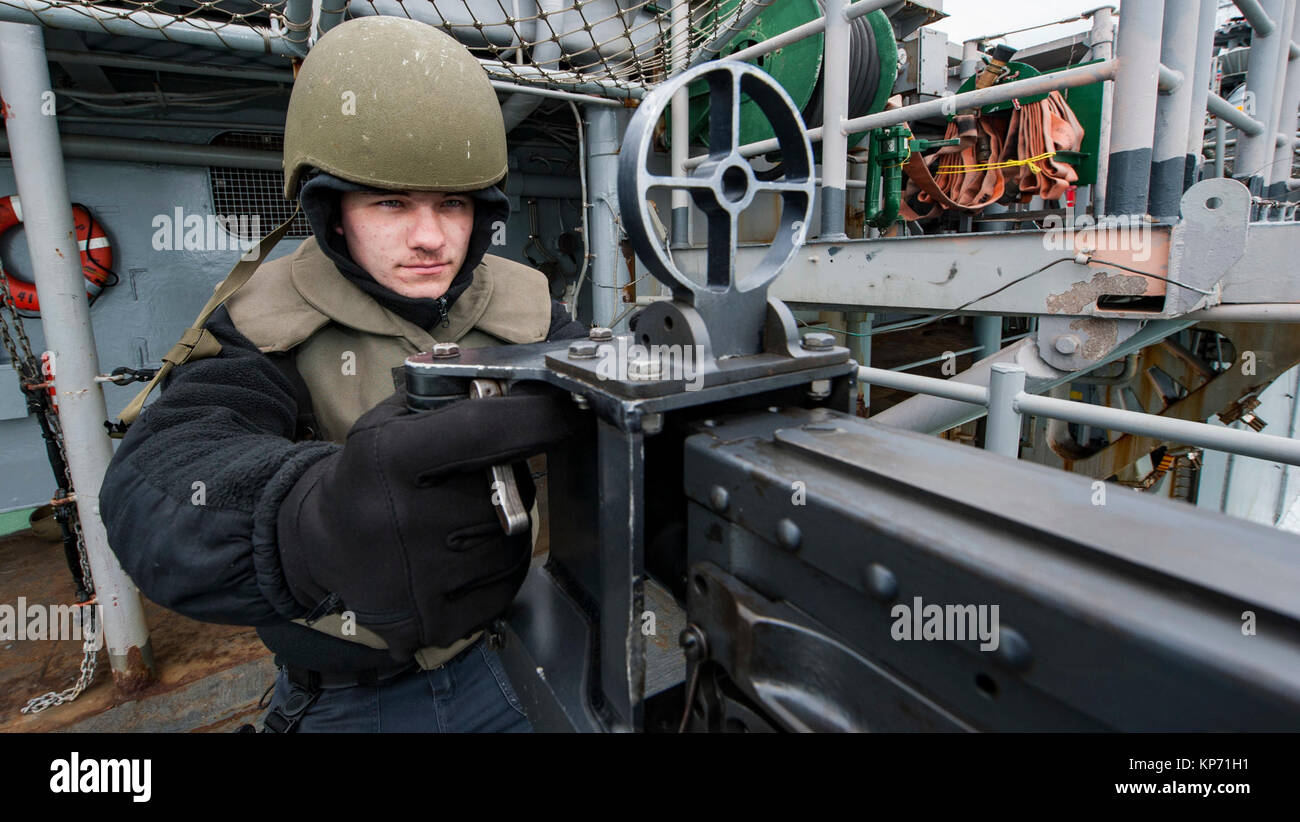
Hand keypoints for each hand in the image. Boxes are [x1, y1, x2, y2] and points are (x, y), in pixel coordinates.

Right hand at [276, 385, 579, 658]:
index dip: (537, 417)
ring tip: (467, 518)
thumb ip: (451, 403)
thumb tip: (526, 391)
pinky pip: (506, 584)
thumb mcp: (389, 423)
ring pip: (512, 542)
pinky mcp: (435, 622)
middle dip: (509, 478)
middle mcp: (405, 520)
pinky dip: (499, 566)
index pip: (484, 430)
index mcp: (390, 459)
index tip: (566, 410)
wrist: (322, 547)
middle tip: (486, 477)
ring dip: (505, 526)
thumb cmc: (371, 475)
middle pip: (505, 492)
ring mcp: (420, 579)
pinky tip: (465, 556)